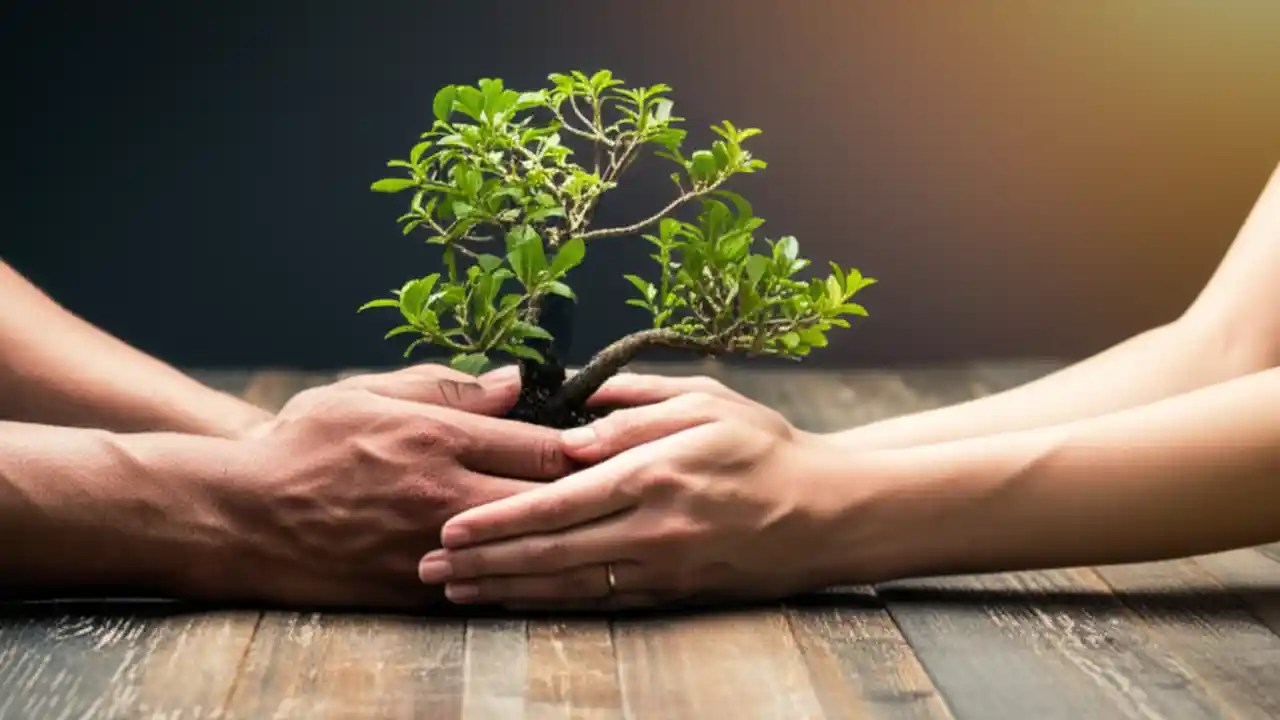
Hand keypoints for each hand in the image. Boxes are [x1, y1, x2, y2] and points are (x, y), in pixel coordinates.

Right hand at [197, 364, 571, 607]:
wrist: (239, 517)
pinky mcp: (415, 591)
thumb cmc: (301, 445)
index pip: (541, 446)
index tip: (603, 445)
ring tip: (586, 527)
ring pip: (523, 549)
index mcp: (436, 438)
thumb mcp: (367, 393)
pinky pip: (484, 585)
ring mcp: (431, 549)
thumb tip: (516, 384)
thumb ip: (447, 387)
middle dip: (583, 494)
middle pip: (546, 501)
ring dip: (556, 537)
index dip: (583, 446)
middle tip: (611, 487)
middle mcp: (442, 496)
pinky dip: (511, 573)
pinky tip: (531, 563)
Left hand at [420, 375, 845, 608]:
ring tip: (455, 591)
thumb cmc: (766, 447)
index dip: (500, 519)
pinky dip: (552, 604)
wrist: (828, 511)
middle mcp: (652, 529)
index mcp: (654, 475)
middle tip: (429, 567)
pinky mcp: (674, 594)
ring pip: (569, 586)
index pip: (559, 502)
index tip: (452, 526)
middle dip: (484, 562)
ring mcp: (663, 569)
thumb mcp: (706, 403)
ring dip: (507, 590)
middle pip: (551, 553)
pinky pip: (601, 604)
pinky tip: (518, 602)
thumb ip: (634, 409)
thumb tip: (573, 426)